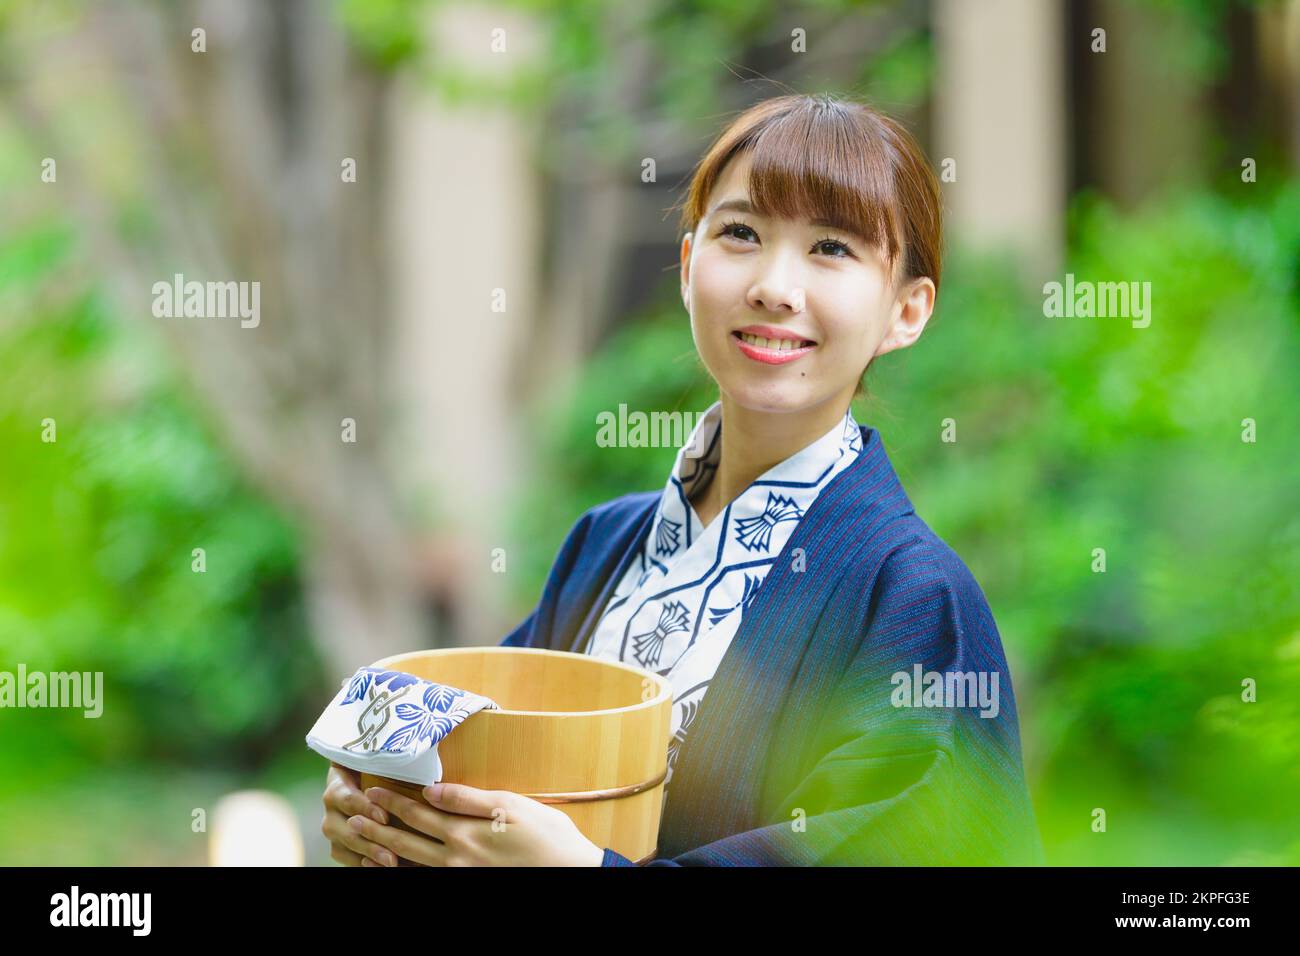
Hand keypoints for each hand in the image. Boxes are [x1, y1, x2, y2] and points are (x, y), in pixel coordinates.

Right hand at [320, 762, 400, 867]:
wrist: (363, 778)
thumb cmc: (380, 767)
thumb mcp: (379, 762)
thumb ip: (391, 765)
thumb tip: (422, 776)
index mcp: (338, 782)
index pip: (349, 798)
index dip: (366, 808)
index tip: (386, 817)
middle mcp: (331, 805)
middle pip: (345, 827)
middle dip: (371, 840)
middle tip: (392, 853)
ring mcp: (333, 826)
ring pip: (345, 846)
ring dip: (369, 855)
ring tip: (390, 863)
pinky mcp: (338, 844)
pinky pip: (346, 858)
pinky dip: (364, 863)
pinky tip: (382, 866)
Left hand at [348, 782, 604, 866]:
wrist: (571, 874)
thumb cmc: (548, 836)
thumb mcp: (511, 805)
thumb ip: (468, 799)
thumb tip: (432, 789)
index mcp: (465, 832)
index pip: (419, 814)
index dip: (393, 801)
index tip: (371, 790)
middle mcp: (456, 858)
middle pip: (407, 841)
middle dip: (379, 827)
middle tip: (353, 815)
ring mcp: (459, 877)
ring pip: (413, 866)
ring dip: (385, 853)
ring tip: (362, 844)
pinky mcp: (467, 885)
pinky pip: (427, 881)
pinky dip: (405, 875)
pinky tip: (394, 869)